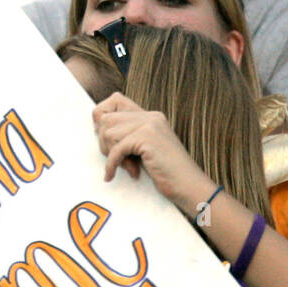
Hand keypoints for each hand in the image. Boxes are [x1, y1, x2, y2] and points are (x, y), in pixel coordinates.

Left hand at [92, 92, 210, 212]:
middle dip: (104, 142)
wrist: (189, 186)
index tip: (106, 139)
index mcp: (150, 116)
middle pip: (107, 119)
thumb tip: (97, 128)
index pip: (115, 100)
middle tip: (115, 159)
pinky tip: (111, 175)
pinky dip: (111, 164)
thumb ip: (128, 135)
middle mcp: (150, 117)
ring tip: (125, 167)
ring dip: (110, 154)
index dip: (102, 117)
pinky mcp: (148, 138)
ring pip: (109, 133)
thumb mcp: (144, 149)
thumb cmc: (166, 173)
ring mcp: (150, 126)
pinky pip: (116, 149)